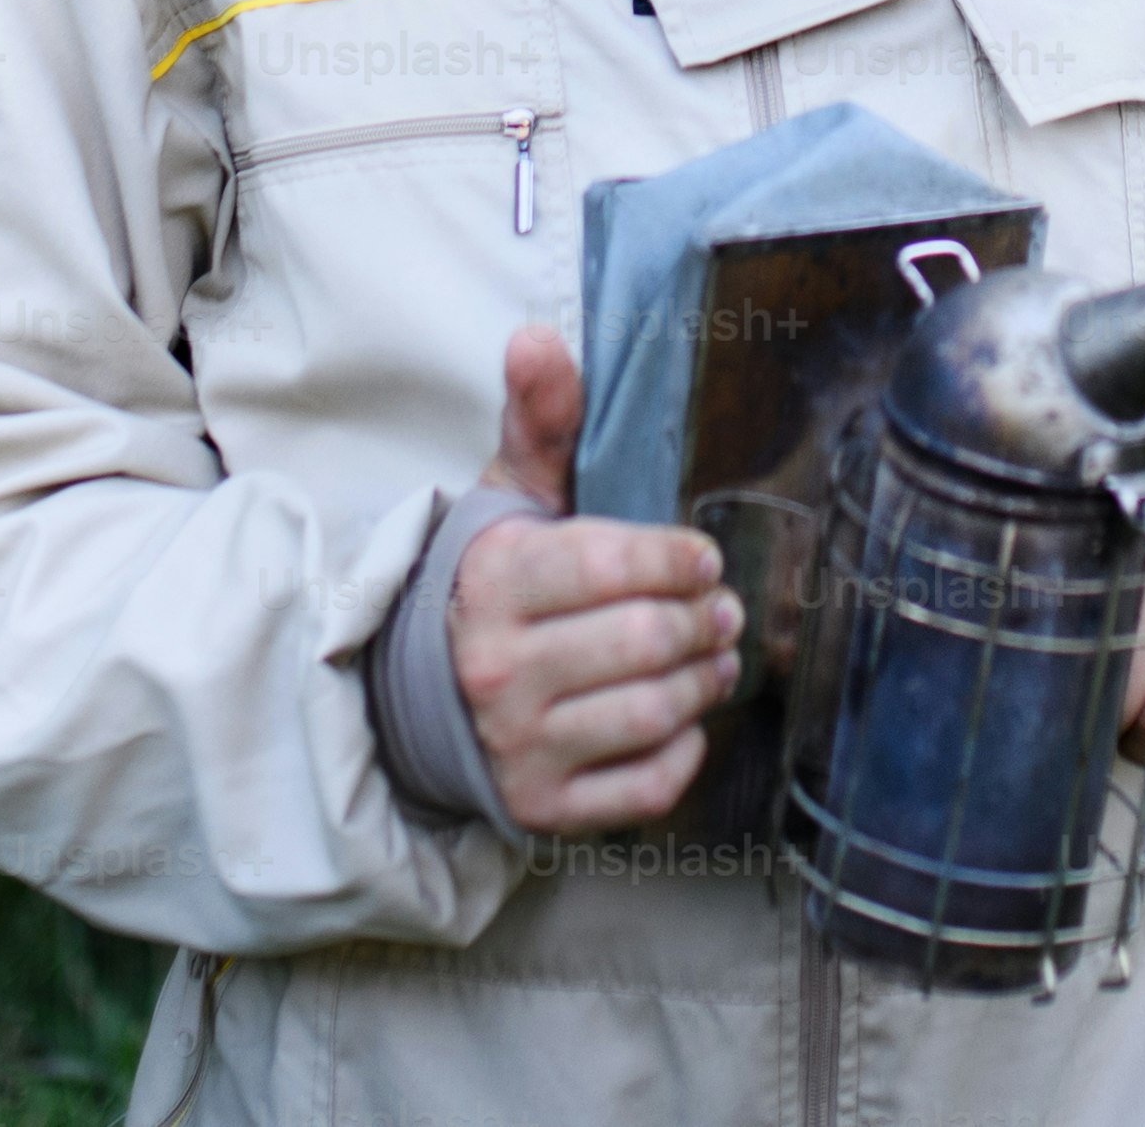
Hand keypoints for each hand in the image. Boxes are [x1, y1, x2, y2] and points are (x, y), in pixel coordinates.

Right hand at [451, 326, 745, 834]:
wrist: (422, 692)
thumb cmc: (494, 580)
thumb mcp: (510, 494)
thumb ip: (540, 418)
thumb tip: (538, 337)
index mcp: (493, 581)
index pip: (607, 565)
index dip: (674, 558)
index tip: (701, 557)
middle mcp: (496, 668)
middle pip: (641, 642)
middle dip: (701, 620)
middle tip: (723, 608)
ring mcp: (517, 744)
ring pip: (650, 713)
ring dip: (704, 681)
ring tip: (717, 655)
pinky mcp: (541, 807)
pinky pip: (642, 788)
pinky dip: (681, 753)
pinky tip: (684, 720)